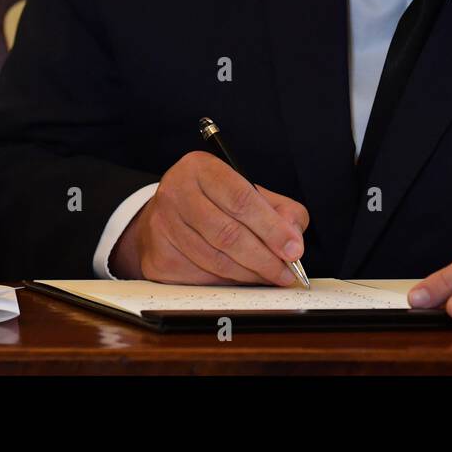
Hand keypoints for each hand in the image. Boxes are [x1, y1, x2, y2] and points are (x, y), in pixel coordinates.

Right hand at [109, 151, 308, 284]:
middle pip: (227, 233)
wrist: (166, 215)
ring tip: (271, 276)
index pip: (241, 199)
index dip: (271, 228)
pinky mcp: (158, 257)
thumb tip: (292, 238)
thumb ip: (280, 209)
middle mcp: (176, 192)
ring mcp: (162, 226)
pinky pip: (201, 277)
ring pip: (215, 260)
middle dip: (264, 258)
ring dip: (250, 274)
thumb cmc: (215, 202)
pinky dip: (229, 283)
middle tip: (286, 272)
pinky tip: (244, 279)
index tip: (293, 249)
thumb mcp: (249, 191)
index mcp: (201, 168)